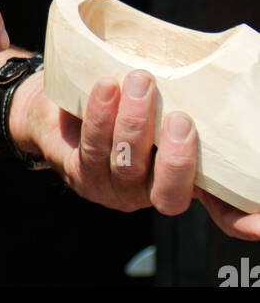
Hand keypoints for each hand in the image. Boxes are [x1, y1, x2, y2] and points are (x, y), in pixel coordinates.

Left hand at [11, 68, 259, 238]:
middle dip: (176, 160)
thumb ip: (188, 105)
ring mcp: (115, 188)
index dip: (242, 218)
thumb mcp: (160, 105)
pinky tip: (106, 87)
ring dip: (134, 123)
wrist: (63, 103)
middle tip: (179, 118)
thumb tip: (219, 78)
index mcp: (185, 178)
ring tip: (141, 81)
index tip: (258, 224)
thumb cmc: (125, 101)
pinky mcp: (81, 174)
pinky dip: (101, 114)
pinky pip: (93, 148)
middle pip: (170, 196)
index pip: (220, 210)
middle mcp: (152, 191)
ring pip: (127, 166)